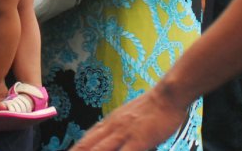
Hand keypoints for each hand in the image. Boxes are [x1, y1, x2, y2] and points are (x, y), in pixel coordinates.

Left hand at [72, 86, 188, 150]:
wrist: (166, 96)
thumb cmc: (150, 108)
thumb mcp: (127, 117)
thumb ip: (116, 129)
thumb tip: (107, 139)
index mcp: (108, 123)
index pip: (86, 139)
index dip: (75, 149)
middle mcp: (111, 128)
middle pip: (88, 146)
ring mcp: (123, 134)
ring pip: (100, 150)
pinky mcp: (137, 141)